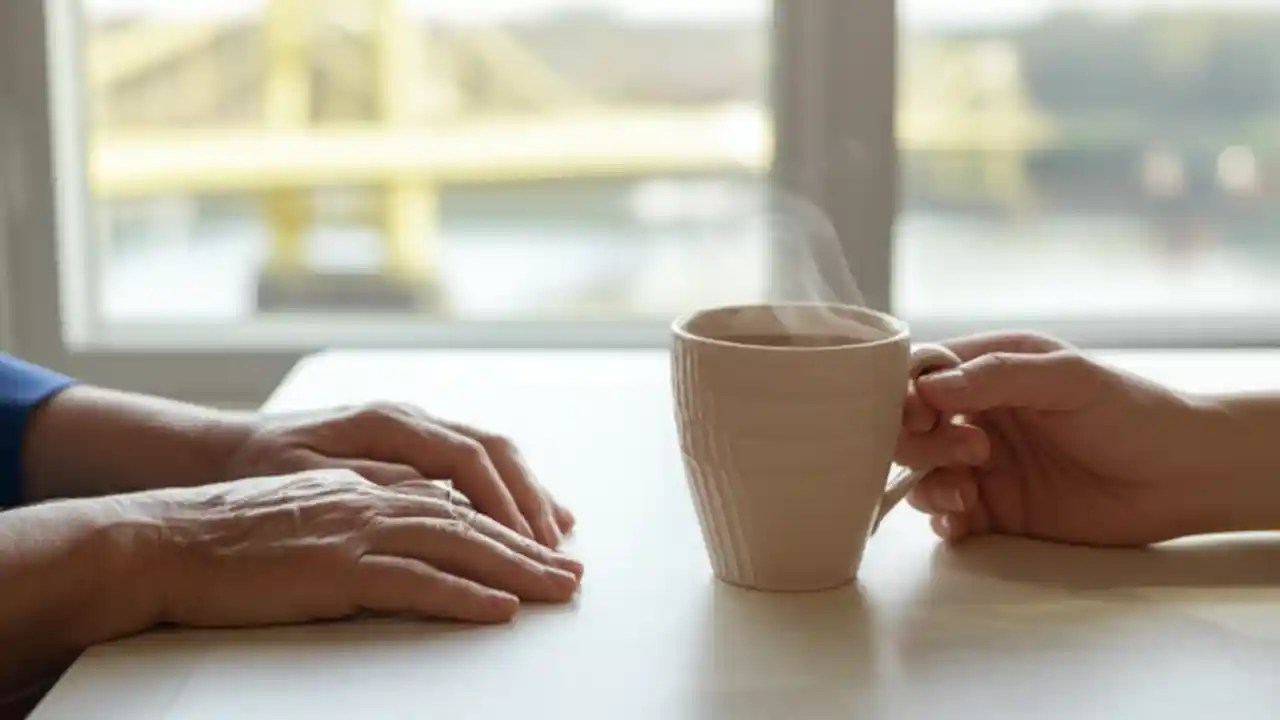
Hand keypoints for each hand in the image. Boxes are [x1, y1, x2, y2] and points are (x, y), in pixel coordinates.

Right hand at [143, 470, 582, 625]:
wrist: (168, 539)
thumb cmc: (235, 531)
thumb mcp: (314, 506)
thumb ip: (368, 504)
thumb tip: (421, 516)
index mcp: (369, 482)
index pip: (457, 497)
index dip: (509, 520)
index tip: (546, 544)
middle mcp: (372, 497)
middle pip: (471, 518)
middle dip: (529, 547)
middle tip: (573, 575)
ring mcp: (356, 530)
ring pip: (457, 544)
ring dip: (515, 570)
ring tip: (557, 592)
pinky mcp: (336, 569)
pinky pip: (415, 582)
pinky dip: (463, 595)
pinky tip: (498, 609)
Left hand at [222, 403, 573, 548]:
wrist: (223, 450)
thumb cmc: (257, 469)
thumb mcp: (305, 479)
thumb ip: (372, 483)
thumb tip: (433, 495)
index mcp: (388, 422)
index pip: (468, 459)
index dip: (504, 503)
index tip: (526, 544)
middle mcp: (410, 419)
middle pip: (493, 453)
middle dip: (531, 502)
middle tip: (557, 551)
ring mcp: (414, 430)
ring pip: (491, 456)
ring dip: (527, 495)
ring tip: (558, 535)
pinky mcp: (411, 448)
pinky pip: (473, 466)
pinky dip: (505, 492)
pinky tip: (524, 516)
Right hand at [896, 332, 1227, 545]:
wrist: (1183, 479)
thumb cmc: (1133, 414)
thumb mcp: (1069, 379)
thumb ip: (999, 376)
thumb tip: (929, 387)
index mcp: (991, 369)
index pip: (922, 373)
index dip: (906, 394)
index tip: (923, 416)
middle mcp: (980, 414)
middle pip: (910, 426)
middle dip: (922, 444)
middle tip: (971, 456)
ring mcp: (985, 464)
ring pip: (922, 473)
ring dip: (929, 484)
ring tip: (968, 494)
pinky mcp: (997, 510)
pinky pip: (947, 516)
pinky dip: (942, 521)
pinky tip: (962, 523)